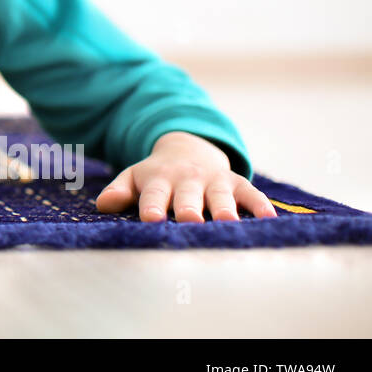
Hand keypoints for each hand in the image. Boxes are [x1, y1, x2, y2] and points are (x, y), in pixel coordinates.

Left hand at [95, 131, 277, 222]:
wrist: (187, 149)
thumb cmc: (156, 175)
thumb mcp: (133, 178)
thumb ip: (119, 191)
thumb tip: (102, 204)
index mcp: (159, 181)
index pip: (153, 195)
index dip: (152, 206)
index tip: (152, 219)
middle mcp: (187, 180)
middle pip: (187, 197)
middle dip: (189, 208)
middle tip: (190, 220)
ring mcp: (214, 181)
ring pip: (219, 196)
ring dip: (224, 208)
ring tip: (228, 222)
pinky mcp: (237, 182)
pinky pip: (251, 193)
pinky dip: (260, 205)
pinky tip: (269, 218)